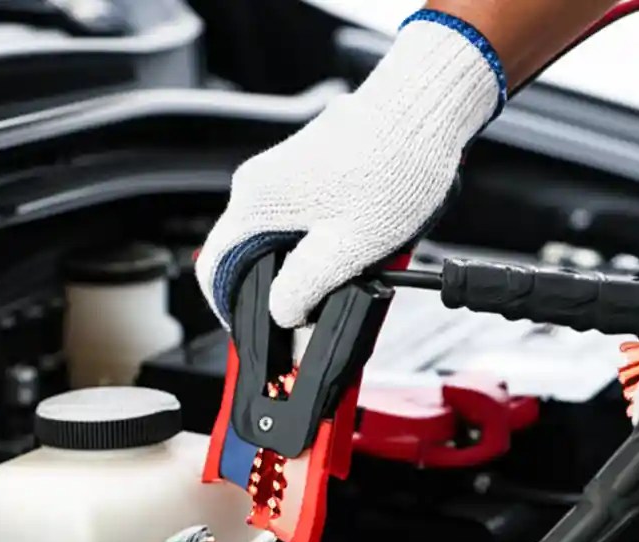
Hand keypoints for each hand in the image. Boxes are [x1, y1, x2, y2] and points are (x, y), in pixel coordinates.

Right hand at [195, 14, 503, 328]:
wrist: (423, 111)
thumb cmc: (393, 168)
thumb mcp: (348, 249)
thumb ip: (304, 288)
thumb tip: (280, 314)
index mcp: (257, 202)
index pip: (215, 268)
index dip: (233, 310)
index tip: (261, 332)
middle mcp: (260, 183)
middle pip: (247, 255)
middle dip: (278, 290)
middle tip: (316, 313)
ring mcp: (284, 171)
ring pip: (277, 236)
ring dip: (304, 265)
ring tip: (349, 275)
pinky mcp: (309, 166)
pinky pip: (300, 216)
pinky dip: (320, 239)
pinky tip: (359, 244)